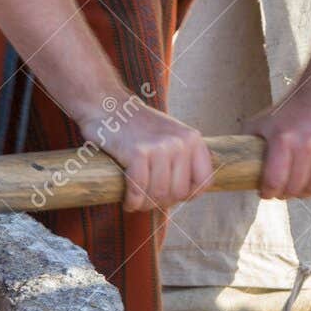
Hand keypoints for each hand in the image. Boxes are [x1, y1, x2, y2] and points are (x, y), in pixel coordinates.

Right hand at [80, 95, 214, 213]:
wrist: (106, 105)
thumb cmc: (135, 126)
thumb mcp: (169, 134)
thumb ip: (182, 156)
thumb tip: (188, 192)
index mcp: (192, 138)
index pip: (203, 180)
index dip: (189, 195)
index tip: (172, 197)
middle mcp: (180, 142)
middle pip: (179, 192)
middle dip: (162, 202)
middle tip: (147, 201)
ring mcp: (159, 147)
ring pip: (158, 194)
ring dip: (145, 205)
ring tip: (136, 202)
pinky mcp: (137, 153)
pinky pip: (139, 190)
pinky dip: (132, 202)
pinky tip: (127, 202)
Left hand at [245, 87, 310, 199]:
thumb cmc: (286, 111)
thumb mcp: (259, 122)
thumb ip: (243, 142)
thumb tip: (224, 162)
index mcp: (283, 140)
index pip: (274, 182)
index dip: (268, 193)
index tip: (265, 193)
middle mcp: (308, 146)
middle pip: (295, 188)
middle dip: (285, 195)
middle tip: (281, 191)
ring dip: (305, 194)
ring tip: (298, 188)